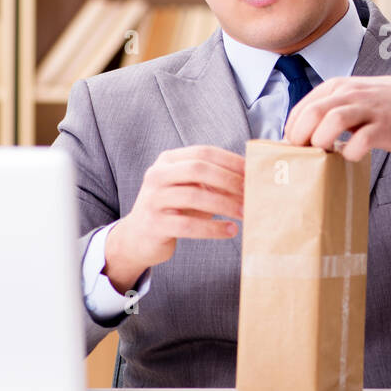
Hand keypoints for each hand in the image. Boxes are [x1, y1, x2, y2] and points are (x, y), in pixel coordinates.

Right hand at [104, 145, 243, 292]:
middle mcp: (157, 175)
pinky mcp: (154, 225)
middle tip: (251, 193)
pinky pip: (188, 225)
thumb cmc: (173, 209)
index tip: (252, 171)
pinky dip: (213, 228)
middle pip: (198, 169)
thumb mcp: (188, 188)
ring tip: (245, 213)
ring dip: (225, 204)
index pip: (203, 153)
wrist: (137, 237)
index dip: (229, 160)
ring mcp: (153, 199)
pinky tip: (231, 230)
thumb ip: (211, 179)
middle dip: (228, 180)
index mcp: (167, 161)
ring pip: (194, 196)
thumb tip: (250, 178)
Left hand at [282, 75, 390, 162]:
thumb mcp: (351, 97)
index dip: (292, 131)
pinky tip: (349, 156)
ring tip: (323, 155)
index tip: (293, 147)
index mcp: (337, 87)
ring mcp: (368, 109)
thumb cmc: (380, 105)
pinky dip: (349, 153)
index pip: (303, 108)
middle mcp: (350, 94)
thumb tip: (299, 136)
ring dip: (322, 142)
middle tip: (302, 154)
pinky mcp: (383, 126)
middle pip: (313, 113)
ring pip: (333, 121)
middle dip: (301, 137)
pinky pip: (360, 141)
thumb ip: (327, 110)